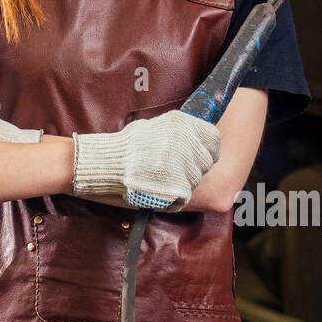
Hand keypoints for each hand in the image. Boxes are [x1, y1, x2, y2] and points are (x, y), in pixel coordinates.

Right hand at [72, 109, 220, 210]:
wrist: (108, 163)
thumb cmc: (127, 145)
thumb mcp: (154, 126)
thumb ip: (177, 132)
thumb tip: (194, 138)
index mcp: (182, 124)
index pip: (213, 138)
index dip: (208, 150)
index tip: (199, 155)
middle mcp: (186, 141)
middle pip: (206, 162)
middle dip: (195, 168)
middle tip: (175, 170)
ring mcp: (183, 163)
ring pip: (196, 179)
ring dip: (184, 183)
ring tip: (162, 180)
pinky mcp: (178, 185)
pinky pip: (186, 194)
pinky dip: (175, 197)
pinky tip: (161, 191)